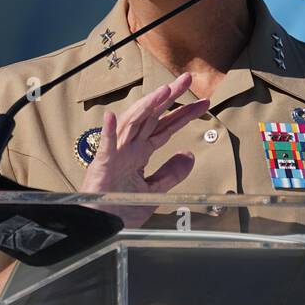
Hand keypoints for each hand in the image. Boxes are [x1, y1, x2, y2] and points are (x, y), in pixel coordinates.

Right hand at [79, 73, 208, 227]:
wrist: (100, 225)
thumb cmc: (120, 207)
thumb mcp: (155, 191)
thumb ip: (171, 174)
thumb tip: (189, 155)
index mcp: (140, 152)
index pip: (166, 127)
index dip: (184, 114)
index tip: (204, 102)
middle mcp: (129, 147)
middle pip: (151, 115)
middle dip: (168, 96)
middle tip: (186, 79)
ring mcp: (115, 153)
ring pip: (132, 123)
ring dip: (146, 106)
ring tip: (162, 92)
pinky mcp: (102, 164)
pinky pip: (105, 146)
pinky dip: (108, 131)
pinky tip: (112, 117)